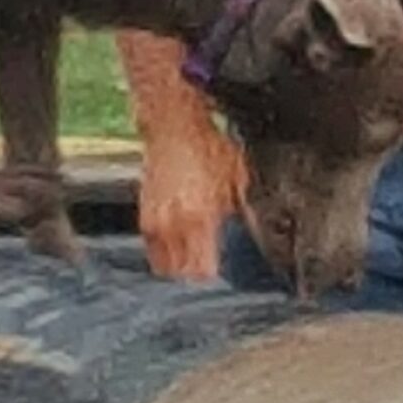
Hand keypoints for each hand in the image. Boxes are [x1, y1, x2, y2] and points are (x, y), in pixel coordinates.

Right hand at [136, 117, 245, 281]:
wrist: (173, 126)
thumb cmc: (208, 146)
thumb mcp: (238, 176)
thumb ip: (246, 209)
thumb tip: (258, 231)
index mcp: (201, 217)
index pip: (204, 270)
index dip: (217, 277)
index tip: (227, 273)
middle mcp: (175, 225)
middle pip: (184, 275)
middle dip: (199, 275)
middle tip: (213, 267)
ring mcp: (156, 222)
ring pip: (166, 267)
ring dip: (181, 269)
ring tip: (196, 261)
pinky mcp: (144, 216)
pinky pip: (153, 252)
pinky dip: (165, 256)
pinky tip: (180, 248)